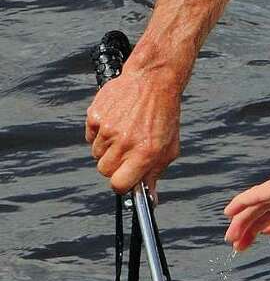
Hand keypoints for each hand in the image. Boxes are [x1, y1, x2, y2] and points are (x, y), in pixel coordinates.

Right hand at [86, 66, 181, 193]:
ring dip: (107, 149)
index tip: (124, 180)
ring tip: (123, 133)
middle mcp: (124, 142)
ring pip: (96, 154)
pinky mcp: (95, 115)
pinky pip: (90, 136)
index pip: (119, 184)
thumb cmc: (163, 116)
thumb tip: (149, 199)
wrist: (153, 81)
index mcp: (144, 154)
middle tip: (126, 153)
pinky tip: (115, 122)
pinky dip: (99, 133)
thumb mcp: (168, 149)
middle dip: (114, 167)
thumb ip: (155, 174)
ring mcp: (107, 128)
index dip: (121, 185)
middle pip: (104, 171)